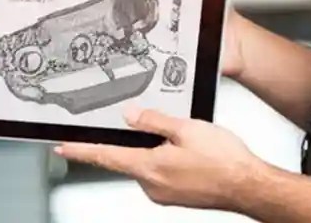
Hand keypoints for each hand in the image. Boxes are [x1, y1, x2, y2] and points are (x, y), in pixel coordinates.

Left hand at [55, 105, 262, 210]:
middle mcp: (152, 186)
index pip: (104, 156)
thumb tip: (129, 115)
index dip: (80, 151)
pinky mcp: (176, 197)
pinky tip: (190, 154)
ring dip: (156, 151)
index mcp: (149, 167)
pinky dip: (168, 161)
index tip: (61, 148)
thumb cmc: (224, 161)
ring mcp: (164, 195)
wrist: (248, 186)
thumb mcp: (186, 128)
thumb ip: (153, 120)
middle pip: (128, 159)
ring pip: (148, 165)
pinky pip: (162, 174)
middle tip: (161, 131)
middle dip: (135, 142)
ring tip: (186, 142)